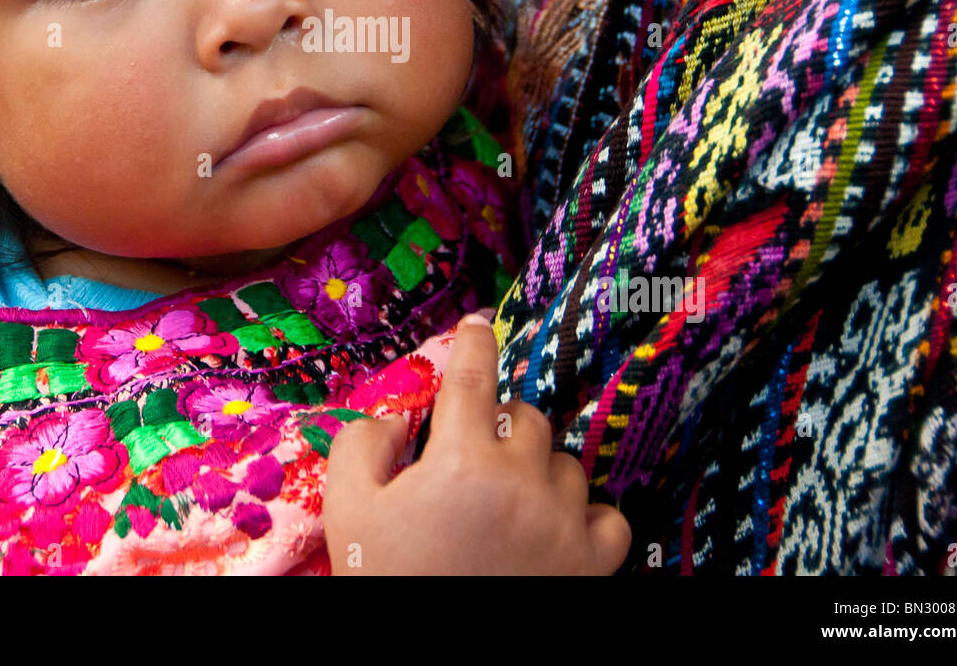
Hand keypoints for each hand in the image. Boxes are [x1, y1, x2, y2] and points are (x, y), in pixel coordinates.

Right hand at [323, 313, 631, 573]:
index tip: (479, 325)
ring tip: (506, 501)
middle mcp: (520, 485)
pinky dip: (585, 515)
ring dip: (537, 468)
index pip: (472, 377)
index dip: (476, 342)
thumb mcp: (348, 510)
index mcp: (460, 463)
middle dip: (498, 426)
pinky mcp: (591, 566)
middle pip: (524, 417)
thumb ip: (362, 445)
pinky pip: (608, 516)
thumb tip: (399, 419)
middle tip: (472, 458)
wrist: (431, 661)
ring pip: (565, 462)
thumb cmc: (387, 581)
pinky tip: (556, 526)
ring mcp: (562, 525)